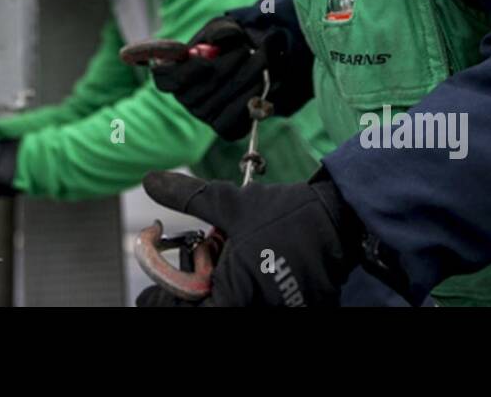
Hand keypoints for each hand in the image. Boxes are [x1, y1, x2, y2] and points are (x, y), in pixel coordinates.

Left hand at [135, 170, 364, 306]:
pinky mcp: (294, 309)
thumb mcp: (230, 203)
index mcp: (233, 295)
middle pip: (206, 306)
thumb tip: (150, 180)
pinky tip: (253, 261)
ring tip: (232, 253)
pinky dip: (245, 285)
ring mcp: (276, 311)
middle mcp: (255, 309)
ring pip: (230, 302)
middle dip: (195, 285)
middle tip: (204, 255)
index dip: (163, 293)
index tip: (155, 280)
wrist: (340, 220)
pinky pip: (258, 300)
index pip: (183, 310)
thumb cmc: (286, 215)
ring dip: (221, 283)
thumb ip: (187, 197)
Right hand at [150, 15, 312, 139]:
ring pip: (221, 100)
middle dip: (228, 67)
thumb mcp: (224, 30)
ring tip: (260, 60)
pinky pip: (234, 118)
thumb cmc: (230, 44)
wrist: (253, 62)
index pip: (164, 79)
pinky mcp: (224, 128)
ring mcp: (203, 115)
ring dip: (245, 78)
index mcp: (174, 73)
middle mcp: (185, 98)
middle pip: (201, 89)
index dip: (184, 73)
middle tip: (247, 51)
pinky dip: (250, 98)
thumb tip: (217, 40)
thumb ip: (221, 31)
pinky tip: (261, 82)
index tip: (206, 62)